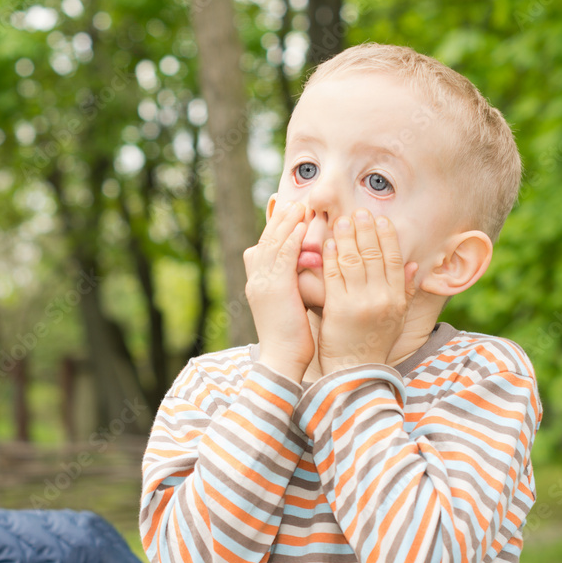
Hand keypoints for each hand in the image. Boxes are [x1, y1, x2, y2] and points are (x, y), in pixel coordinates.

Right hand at [243, 199, 313, 382]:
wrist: (281, 360)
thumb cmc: (291, 340)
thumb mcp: (288, 307)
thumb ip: (293, 286)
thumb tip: (305, 274)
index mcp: (257, 284)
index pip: (264, 249)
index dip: (275, 230)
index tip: (286, 214)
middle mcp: (256, 280)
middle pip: (266, 241)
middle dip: (279, 221)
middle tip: (293, 202)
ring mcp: (263, 283)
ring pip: (273, 244)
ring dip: (286, 223)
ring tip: (299, 206)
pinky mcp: (275, 288)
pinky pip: (282, 256)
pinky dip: (291, 239)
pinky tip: (301, 226)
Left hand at [318, 210, 417, 374]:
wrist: (355, 372)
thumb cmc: (374, 344)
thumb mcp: (397, 318)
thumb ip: (405, 292)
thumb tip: (414, 266)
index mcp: (397, 299)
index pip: (395, 260)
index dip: (388, 237)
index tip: (381, 220)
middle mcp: (382, 298)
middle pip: (374, 255)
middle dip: (366, 231)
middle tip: (359, 211)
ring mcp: (360, 303)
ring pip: (353, 261)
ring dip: (347, 238)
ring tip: (341, 220)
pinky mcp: (339, 309)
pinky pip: (334, 276)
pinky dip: (331, 258)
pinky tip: (327, 244)